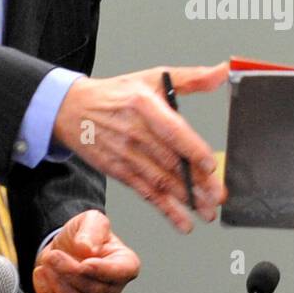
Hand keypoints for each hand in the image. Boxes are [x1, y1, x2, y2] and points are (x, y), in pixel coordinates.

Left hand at [32, 209, 140, 292]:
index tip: (85, 262)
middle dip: (71, 271)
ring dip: (58, 283)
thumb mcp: (91, 220)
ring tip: (48, 261)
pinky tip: (41, 272)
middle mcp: (112, 288)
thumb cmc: (83, 235)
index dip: (103, 270)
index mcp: (125, 264)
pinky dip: (45, 292)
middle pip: (95, 290)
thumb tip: (88, 249)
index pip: (122, 273)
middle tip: (55, 255)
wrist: (62, 247)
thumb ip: (93, 229)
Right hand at [53, 62, 228, 232]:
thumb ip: (191, 77)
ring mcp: (124, 154)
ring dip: (186, 200)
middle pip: (171, 161)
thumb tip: (222, 72)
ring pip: (161, 181)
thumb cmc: (116, 94)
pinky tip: (182, 221)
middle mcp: (134, 131)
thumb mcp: (152, 77)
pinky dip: (165, 209)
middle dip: (197, 183)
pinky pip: (146, 192)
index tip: (210, 166)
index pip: (172, 131)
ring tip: (207, 212)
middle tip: (218, 197)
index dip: (192, 150)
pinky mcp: (118, 171)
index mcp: (143, 105)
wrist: (71, 109)